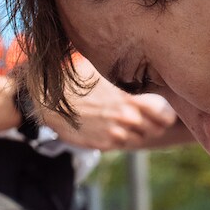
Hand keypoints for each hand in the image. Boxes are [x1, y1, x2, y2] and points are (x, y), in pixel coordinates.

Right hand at [41, 60, 179, 149]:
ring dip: (134, 132)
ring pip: (137, 140)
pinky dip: (118, 137)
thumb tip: (135, 64)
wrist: (44, 99)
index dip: (165, 114)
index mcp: (128, 101)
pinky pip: (120, 145)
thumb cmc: (73, 80)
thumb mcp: (100, 73)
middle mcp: (124, 121)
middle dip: (151, 124)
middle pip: (154, 131)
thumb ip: (121, 79)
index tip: (162, 111)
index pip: (164, 116)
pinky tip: (108, 125)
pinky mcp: (100, 145)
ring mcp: (112, 135)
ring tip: (122, 120)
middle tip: (143, 116)